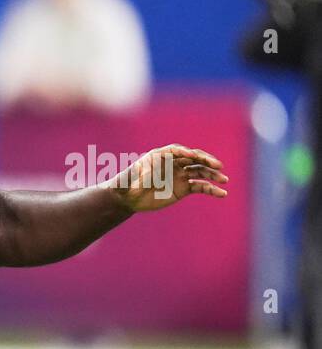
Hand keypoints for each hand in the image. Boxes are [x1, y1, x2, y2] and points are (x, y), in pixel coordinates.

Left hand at [111, 144, 228, 212]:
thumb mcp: (126, 180)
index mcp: (160, 156)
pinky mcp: (184, 187)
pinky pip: (200, 186)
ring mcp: (181, 174)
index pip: (176, 150)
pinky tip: (222, 194)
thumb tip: (148, 174)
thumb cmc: (125, 185)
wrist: (129, 198)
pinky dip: (211, 189)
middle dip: (206, 160)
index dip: (184, 152)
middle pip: (193, 158)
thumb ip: (136, 176)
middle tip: (218, 165)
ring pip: (200, 171)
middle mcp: (174, 163)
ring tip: (224, 180)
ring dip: (213, 175)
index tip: (192, 156)